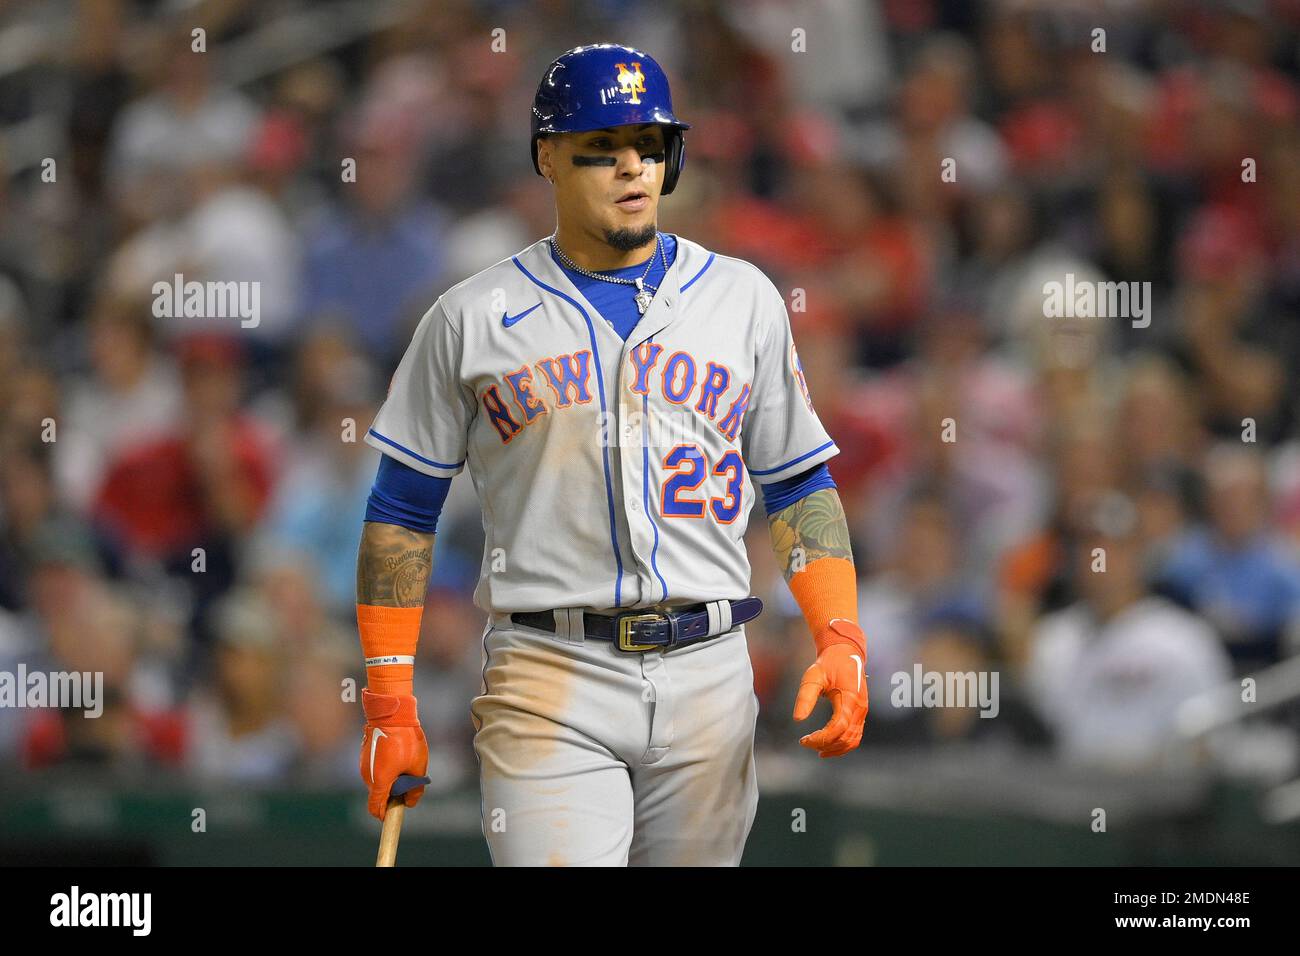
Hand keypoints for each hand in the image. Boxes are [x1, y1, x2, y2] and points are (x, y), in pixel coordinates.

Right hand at [360, 688, 428, 819]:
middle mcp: (367, 775)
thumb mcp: (418, 766)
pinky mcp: (365, 755)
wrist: (392, 713)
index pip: (375, 808)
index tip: (395, 813)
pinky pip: (374, 769)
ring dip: (389, 780)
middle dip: (392, 795)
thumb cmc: (406, 739)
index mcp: (379, 781)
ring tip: (405, 764)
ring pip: (377, 781)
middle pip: (378, 795)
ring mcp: (364, 764)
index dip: (385, 815)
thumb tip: (409, 803)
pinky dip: (385, 769)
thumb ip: (415, 788)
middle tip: (409, 781)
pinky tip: (397, 755)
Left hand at [793, 622, 867, 757]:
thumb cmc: (828, 664)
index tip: (803, 740)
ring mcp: (862, 712)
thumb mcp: (813, 676)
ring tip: (815, 748)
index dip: (821, 738)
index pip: (838, 727)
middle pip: (845, 737)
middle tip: (805, 743)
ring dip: (835, 748)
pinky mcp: (861, 713)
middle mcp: (860, 708)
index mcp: (850, 699)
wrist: (846, 653)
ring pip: (853, 740)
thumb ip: (805, 697)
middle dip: (825, 744)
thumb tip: (797, 719)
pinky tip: (827, 747)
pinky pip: (855, 736)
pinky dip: (843, 745)